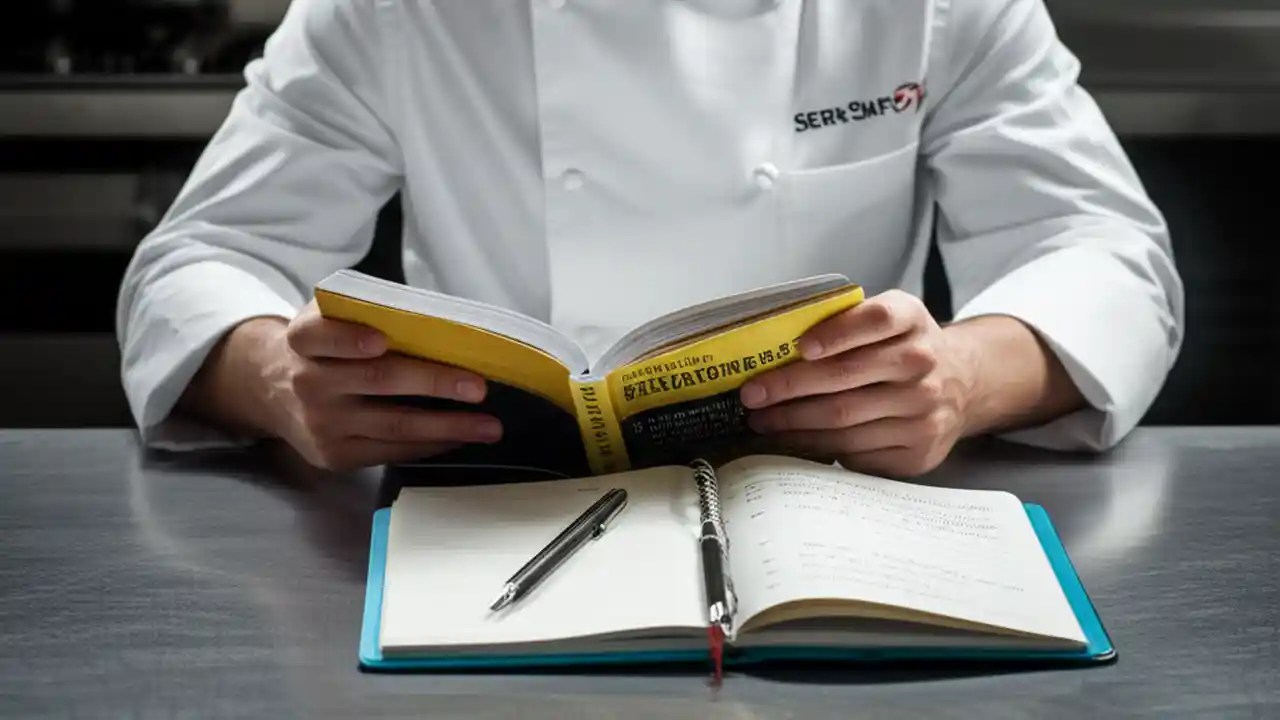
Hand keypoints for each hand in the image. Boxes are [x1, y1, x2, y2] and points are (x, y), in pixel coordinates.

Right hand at [190, 301, 503, 471]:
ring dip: (447, 426)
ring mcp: (322, 423)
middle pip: (376, 380)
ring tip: (488, 425)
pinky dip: (431, 444)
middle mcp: (308, 382)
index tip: (381, 340)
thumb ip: (364, 314)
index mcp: (303, 340)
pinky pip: (391, 451)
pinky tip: (461, 436)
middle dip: (433, 382)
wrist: (272, 391)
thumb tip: (441, 324)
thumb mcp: (326, 318)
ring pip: (392, 424)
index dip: (349, 338)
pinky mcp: (335, 455)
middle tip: (478, 386)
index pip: (321, 335)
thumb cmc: (322, 346)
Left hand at [740, 290, 976, 477]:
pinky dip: (817, 446)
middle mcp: (923, 363)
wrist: (962, 384)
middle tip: (752, 395)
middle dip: (789, 387)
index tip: (801, 347)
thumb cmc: (903, 348)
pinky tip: (793, 440)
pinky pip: (855, 451)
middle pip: (846, 376)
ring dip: (793, 423)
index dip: (837, 333)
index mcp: (911, 319)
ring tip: (762, 420)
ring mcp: (923, 411)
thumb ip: (846, 322)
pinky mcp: (917, 450)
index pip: (876, 320)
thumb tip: (776, 344)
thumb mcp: (890, 319)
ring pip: (844, 420)